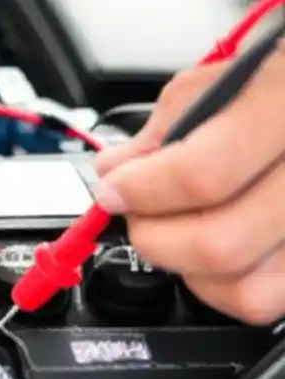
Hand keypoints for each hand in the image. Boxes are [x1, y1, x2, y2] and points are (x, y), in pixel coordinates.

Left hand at [94, 42, 284, 324]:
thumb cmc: (276, 79)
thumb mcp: (217, 80)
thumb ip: (162, 128)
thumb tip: (115, 172)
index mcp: (282, 110)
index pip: (201, 175)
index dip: (140, 191)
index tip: (112, 190)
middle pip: (221, 246)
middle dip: (153, 237)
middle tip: (135, 213)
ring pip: (247, 291)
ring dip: (188, 270)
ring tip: (175, 231)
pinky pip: (270, 300)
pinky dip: (226, 287)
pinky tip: (213, 253)